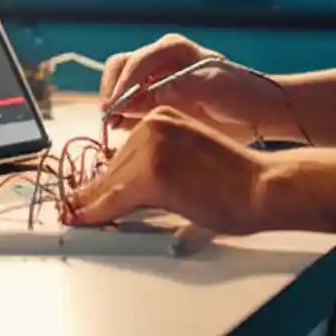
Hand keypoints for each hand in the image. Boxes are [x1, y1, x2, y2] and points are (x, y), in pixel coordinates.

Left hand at [62, 106, 268, 234]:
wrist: (263, 185)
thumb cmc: (238, 178)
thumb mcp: (188, 156)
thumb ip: (157, 165)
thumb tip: (126, 191)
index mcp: (161, 116)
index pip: (120, 152)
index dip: (99, 178)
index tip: (81, 193)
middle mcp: (152, 125)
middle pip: (111, 168)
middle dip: (92, 193)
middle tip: (72, 210)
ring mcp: (151, 147)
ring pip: (108, 185)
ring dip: (91, 205)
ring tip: (74, 216)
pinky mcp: (151, 175)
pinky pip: (112, 200)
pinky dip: (94, 212)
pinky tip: (82, 219)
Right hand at [98, 34, 281, 141]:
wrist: (258, 112)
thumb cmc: (239, 92)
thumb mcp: (209, 87)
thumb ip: (172, 90)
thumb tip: (133, 100)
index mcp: (172, 49)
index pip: (136, 62)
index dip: (122, 84)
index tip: (115, 107)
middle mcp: (159, 61)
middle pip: (120, 68)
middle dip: (111, 91)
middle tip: (108, 118)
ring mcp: (155, 82)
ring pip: (120, 88)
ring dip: (114, 107)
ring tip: (112, 129)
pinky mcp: (156, 103)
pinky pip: (130, 108)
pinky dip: (123, 119)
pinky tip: (123, 134)